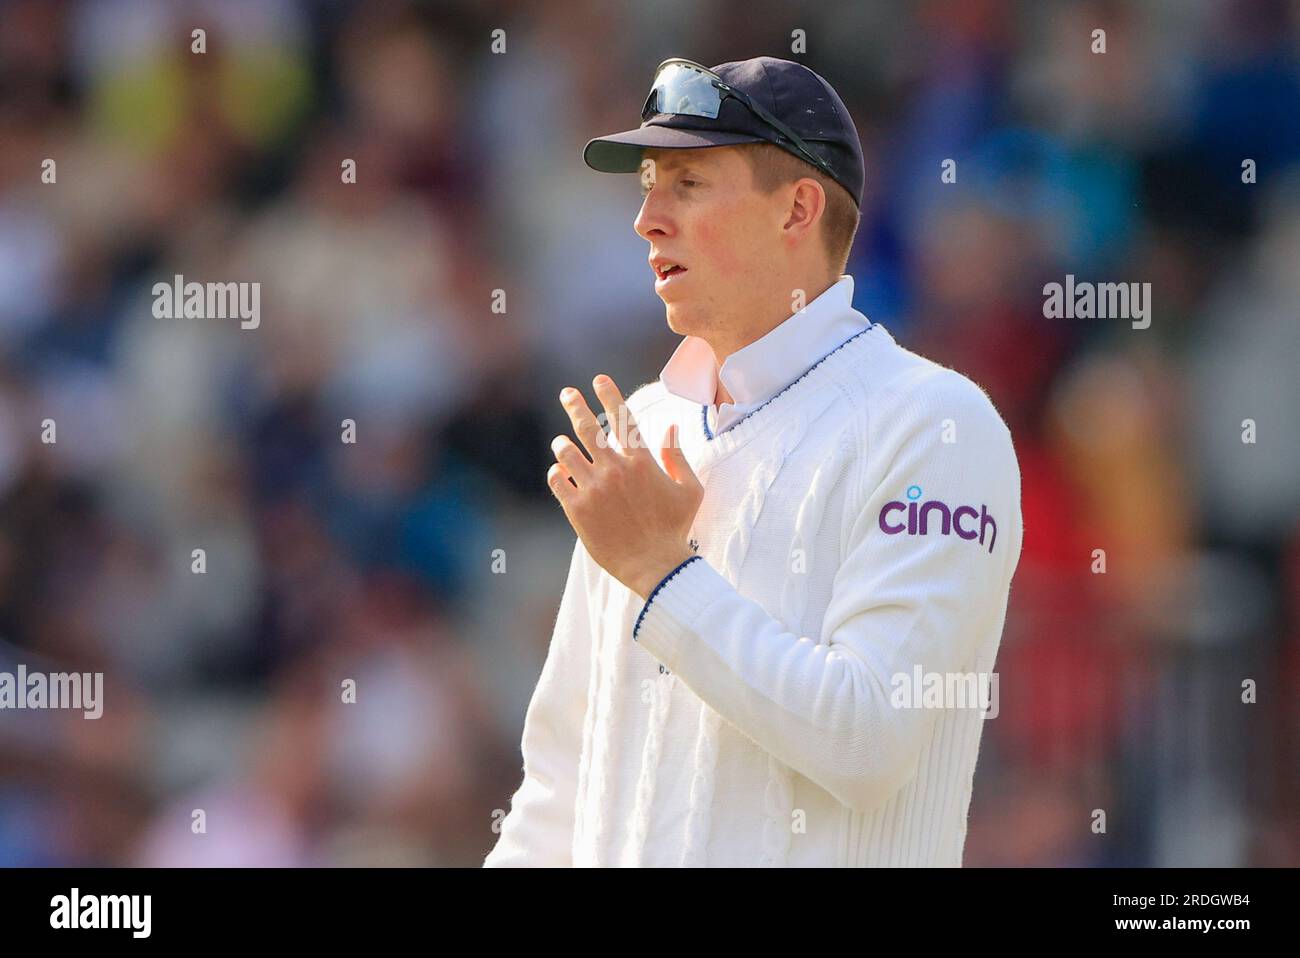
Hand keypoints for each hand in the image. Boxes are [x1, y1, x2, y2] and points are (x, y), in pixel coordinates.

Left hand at [547, 375, 703, 598]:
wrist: (654, 566)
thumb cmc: (675, 529)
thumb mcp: (690, 491)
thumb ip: (678, 456)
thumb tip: (670, 427)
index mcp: (642, 462)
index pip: (622, 418)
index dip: (609, 394)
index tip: (598, 380)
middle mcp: (615, 470)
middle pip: (587, 427)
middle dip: (574, 404)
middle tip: (567, 393)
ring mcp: (594, 489)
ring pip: (567, 452)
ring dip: (563, 444)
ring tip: (563, 444)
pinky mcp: (577, 509)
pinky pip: (557, 480)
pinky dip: (556, 472)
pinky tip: (560, 472)